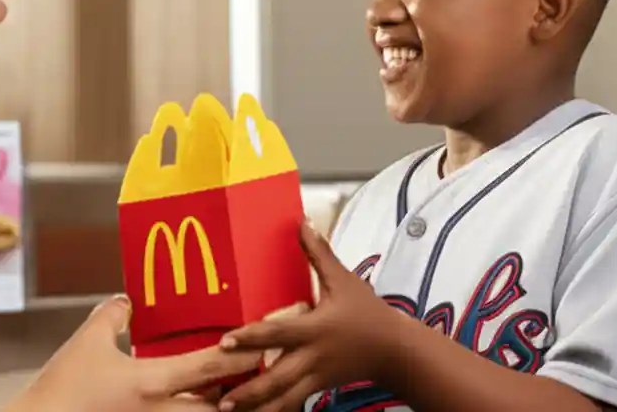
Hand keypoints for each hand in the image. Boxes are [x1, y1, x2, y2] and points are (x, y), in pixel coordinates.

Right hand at [4, 295, 259, 411]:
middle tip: (266, 373)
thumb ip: (111, 316)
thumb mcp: (86, 343)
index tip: (269, 338)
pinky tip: (201, 403)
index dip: (246, 350)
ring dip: (223, 407)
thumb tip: (127, 301)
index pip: (214, 365)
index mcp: (152, 382)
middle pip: (225, 408)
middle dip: (249, 393)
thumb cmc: (59, 391)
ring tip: (237, 392)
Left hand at [216, 222, 405, 411]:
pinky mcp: (319, 389)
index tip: (226, 341)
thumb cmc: (367, 313)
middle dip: (250, 389)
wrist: (394, 350)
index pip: (278, 333)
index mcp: (316, 328)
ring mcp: (316, 377)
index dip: (251, 338)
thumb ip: (319, 253)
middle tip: (222, 398)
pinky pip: (294, 403)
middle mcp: (313, 356)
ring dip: (257, 407)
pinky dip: (275, 410)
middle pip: (277, 376)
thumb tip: (303, 223)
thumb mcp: (344, 279)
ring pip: (284, 397)